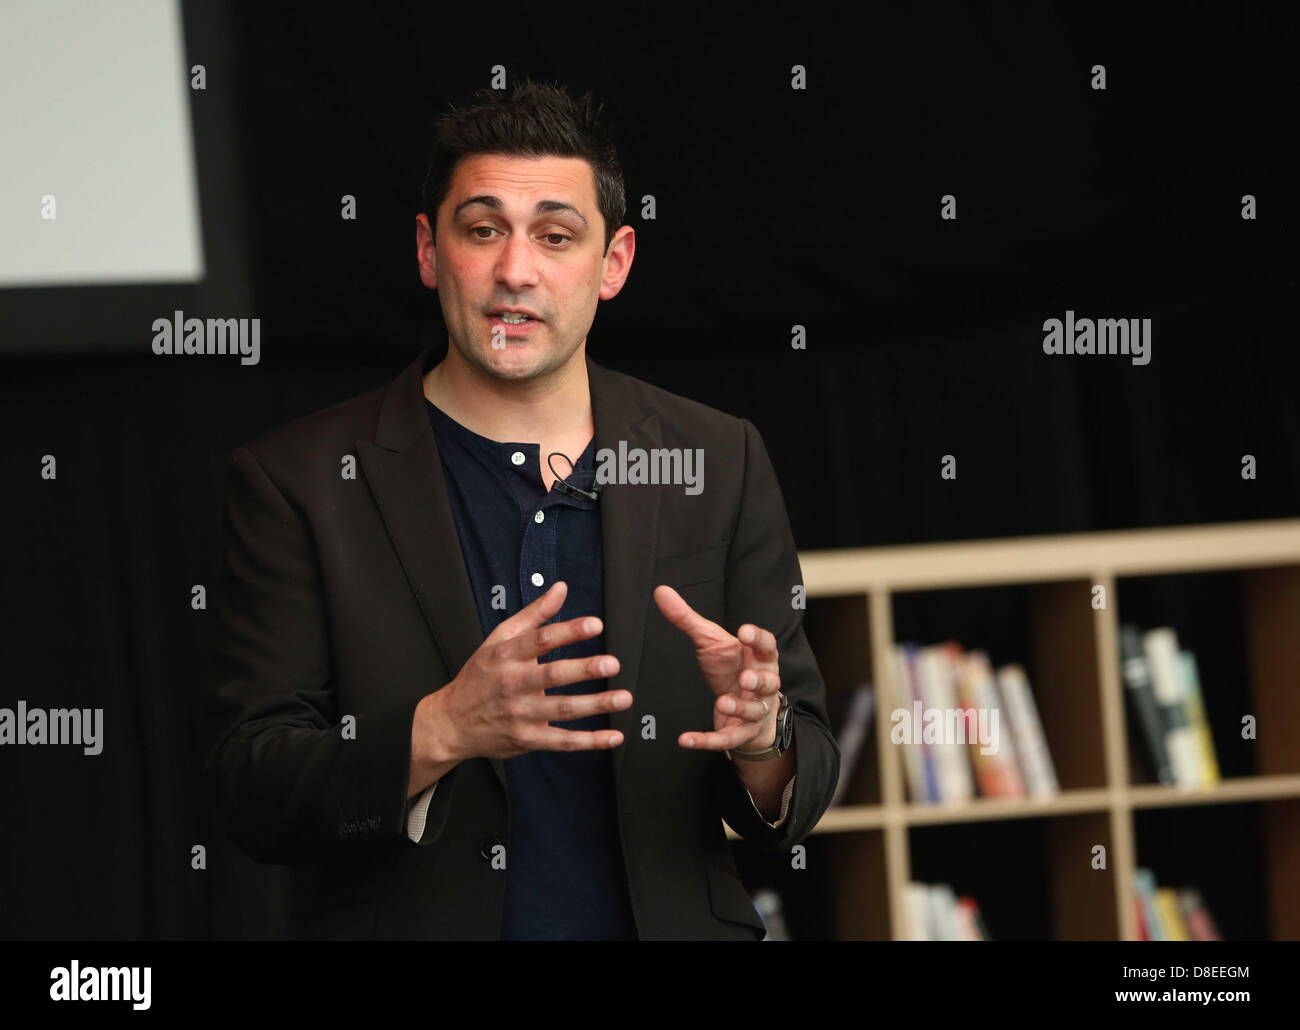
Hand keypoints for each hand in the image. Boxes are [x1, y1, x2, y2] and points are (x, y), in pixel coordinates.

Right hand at [419, 581, 630, 761]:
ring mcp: (521, 714)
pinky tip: (612, 736)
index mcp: (506, 656)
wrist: (451, 722)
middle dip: (585, 669)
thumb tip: (560, 588)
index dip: (569, 631)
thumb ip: (533, 615)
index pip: (540, 640)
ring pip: (563, 709)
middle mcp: (513, 684)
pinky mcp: (527, 739)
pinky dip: (589, 741)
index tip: (595, 625)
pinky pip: (562, 741)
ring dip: (596, 704)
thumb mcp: (498, 639)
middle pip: (553, 675)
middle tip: (612, 663)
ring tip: (623, 697)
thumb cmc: (480, 677)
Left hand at [652, 585, 780, 752]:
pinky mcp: (740, 733)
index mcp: (759, 657)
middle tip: (746, 677)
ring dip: (739, 707)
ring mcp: (754, 710)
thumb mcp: (710, 642)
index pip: (766, 645)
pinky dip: (707, 740)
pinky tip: (686, 740)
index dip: (757, 638)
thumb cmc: (730, 668)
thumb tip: (661, 591)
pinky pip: (727, 739)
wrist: (741, 707)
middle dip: (759, 680)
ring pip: (753, 711)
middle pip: (769, 681)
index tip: (744, 631)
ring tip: (723, 701)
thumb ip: (687, 619)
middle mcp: (763, 684)